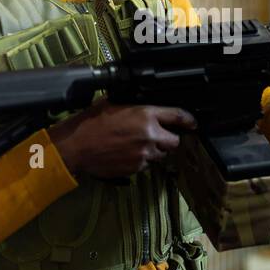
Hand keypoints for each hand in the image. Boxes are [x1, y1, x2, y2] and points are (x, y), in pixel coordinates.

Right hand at [47, 98, 196, 178]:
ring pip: (160, 155)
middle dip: (168, 139)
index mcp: (146, 114)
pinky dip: (141, 161)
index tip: (193, 124)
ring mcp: (145, 153)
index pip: (178, 116)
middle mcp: (150, 134)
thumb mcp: (113, 103)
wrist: (77, 146)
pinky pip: (146, 164)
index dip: (188, 120)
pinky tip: (126, 154)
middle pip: (174, 142)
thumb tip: (141, 102)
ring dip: (153, 151)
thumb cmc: (91, 122)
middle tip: (157, 137)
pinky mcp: (137, 168)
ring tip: (136, 146)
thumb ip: (133, 104)